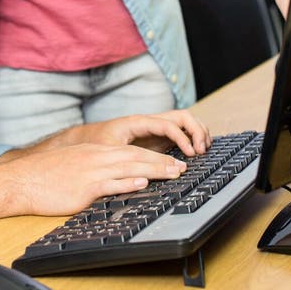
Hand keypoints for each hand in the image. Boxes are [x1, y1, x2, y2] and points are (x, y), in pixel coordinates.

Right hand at [0, 142, 188, 217]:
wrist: (21, 180)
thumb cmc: (43, 177)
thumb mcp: (72, 165)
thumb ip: (94, 168)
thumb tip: (114, 177)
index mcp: (94, 152)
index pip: (130, 151)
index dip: (153, 156)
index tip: (171, 162)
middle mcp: (96, 158)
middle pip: (135, 156)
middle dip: (162, 162)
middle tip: (183, 167)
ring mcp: (91, 171)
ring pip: (129, 167)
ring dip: (154, 170)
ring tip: (174, 173)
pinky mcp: (84, 187)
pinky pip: (110, 183)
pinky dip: (128, 182)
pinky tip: (143, 182)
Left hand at [64, 110, 210, 156]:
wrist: (86, 139)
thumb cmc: (96, 143)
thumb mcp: (108, 150)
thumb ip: (126, 158)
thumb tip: (144, 172)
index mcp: (139, 122)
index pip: (168, 124)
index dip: (182, 137)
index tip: (190, 154)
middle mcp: (151, 122)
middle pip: (182, 117)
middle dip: (196, 130)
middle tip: (201, 151)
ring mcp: (156, 129)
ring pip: (184, 122)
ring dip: (198, 132)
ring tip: (204, 150)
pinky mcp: (158, 139)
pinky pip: (181, 133)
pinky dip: (192, 139)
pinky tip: (197, 152)